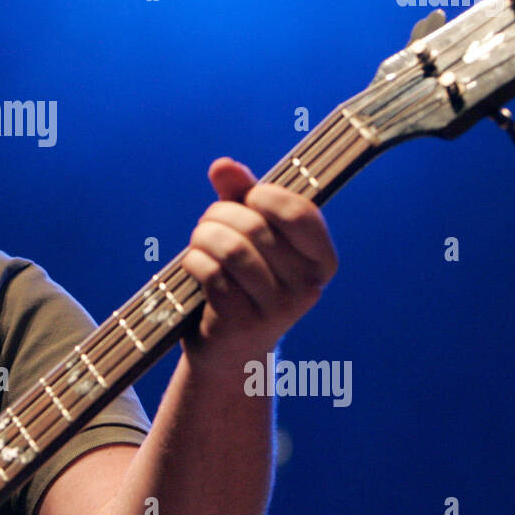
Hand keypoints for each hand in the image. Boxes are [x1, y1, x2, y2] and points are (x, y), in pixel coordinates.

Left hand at [179, 158, 337, 368]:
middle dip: (218, 215)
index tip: (246, 198)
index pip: (299, 212)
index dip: (264, 195)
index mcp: (321, 261)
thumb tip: (222, 165)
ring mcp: (278, 309)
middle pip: (255, 226)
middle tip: (207, 225)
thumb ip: (241, 194)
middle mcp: (308, 287)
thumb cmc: (243, 279)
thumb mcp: (249, 233)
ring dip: (203, 237)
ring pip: (232, 249)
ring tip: (198, 243)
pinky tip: (192, 265)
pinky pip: (211, 274)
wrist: (230, 349)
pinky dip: (193, 261)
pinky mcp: (244, 324)